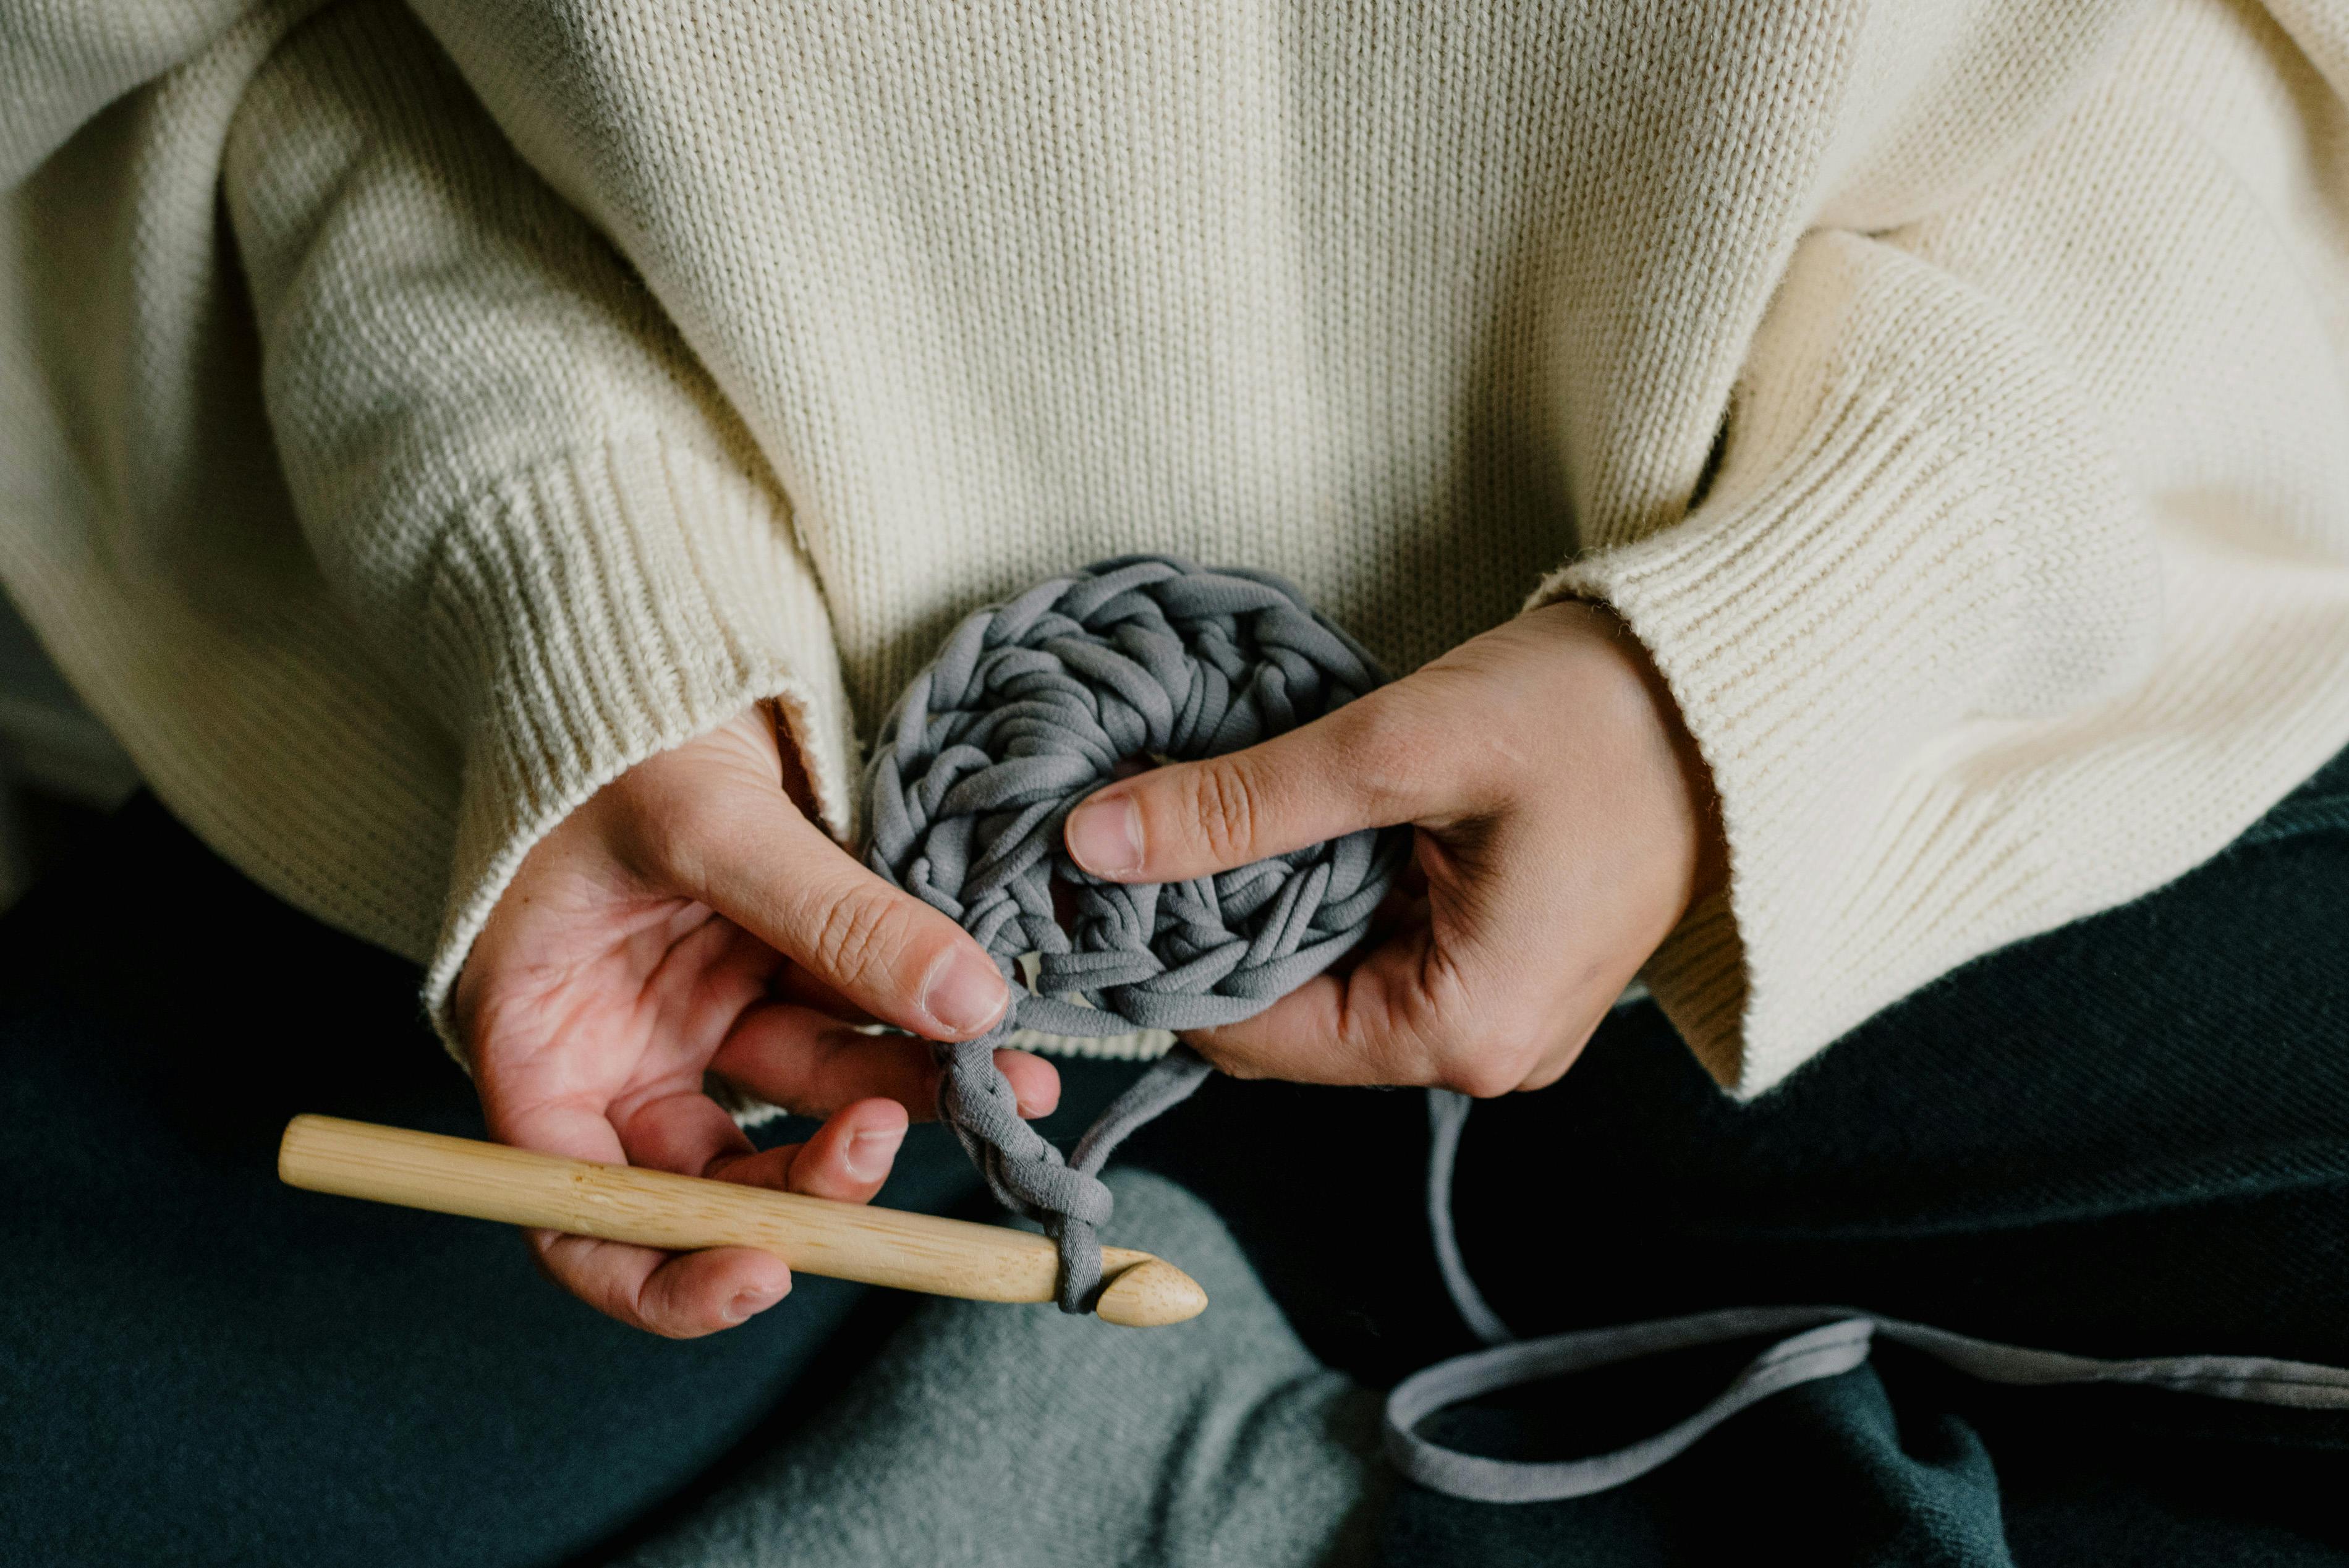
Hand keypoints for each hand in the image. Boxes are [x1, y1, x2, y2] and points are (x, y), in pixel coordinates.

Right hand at [454, 701, 1057, 1336]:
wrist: (644, 635)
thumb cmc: (614, 725)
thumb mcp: (707, 820)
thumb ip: (832, 917)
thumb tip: (967, 1006)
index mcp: (541, 1046)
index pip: (575, 1218)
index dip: (663, 1275)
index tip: (766, 1272)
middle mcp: (620, 1055)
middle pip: (713, 1181)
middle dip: (818, 1181)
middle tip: (899, 1128)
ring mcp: (703, 1017)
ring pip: (810, 1102)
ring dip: (904, 1098)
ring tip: (1007, 1080)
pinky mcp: (778, 973)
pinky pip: (854, 1026)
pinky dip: (920, 1033)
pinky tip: (996, 1034)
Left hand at [1061, 602, 1724, 1094]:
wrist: (1735, 684)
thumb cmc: (1595, 714)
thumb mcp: (1400, 747)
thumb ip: (1242, 804)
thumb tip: (1094, 841)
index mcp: (1461, 1032)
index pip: (1250, 1036)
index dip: (1160, 960)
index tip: (1088, 879)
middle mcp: (1483, 1052)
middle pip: (1286, 1019)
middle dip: (1205, 931)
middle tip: (1131, 832)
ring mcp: (1501, 1014)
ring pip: (1327, 981)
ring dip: (1262, 905)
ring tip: (1203, 814)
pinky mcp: (1506, 962)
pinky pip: (1381, 950)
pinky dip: (1323, 892)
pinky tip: (1288, 822)